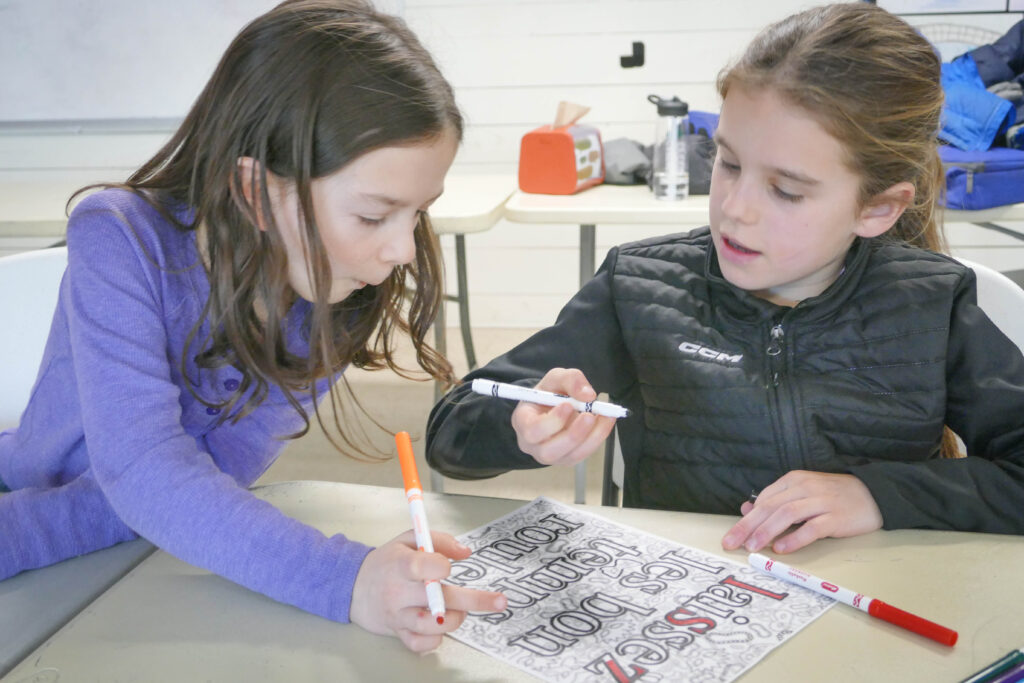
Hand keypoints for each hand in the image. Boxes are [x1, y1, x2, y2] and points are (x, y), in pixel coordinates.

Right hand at [349, 530, 506, 651]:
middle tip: (499, 601)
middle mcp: (398, 592)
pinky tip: (441, 627)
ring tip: (460, 610)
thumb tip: (466, 552)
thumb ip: (439, 540)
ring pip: (432, 625)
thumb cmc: (387, 561)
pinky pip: (420, 643)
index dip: (440, 566)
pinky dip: (435, 639)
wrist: (354, 587)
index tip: (448, 567)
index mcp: (400, 565)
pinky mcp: (398, 632)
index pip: (421, 567)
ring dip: (454, 619)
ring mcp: (398, 615)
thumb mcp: (409, 539)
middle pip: (437, 598)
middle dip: (473, 600)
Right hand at [510, 368, 617, 467]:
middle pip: (549, 452)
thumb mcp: (555, 379)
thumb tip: (588, 395)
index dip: (551, 422)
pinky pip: (583, 454)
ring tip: (604, 416)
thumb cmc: (548, 394)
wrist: (551, 406)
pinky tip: (606, 421)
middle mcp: (533, 445)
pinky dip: (598, 438)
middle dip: (573, 435)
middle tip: (589, 416)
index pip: (532, 431)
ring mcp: (551, 455)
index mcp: (522, 423)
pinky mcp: (568, 458)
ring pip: (570, 456)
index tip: (568, 405)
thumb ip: (570, 380)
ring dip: (591, 437)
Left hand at [721, 471, 882, 553]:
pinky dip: (794, 538)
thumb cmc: (833, 496)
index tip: (733, 534)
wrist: (873, 494)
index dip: (746, 518)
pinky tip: (781, 548)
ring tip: (752, 547)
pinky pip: (812, 528)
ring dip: (766, 531)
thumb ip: (776, 500)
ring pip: (787, 515)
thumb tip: (746, 509)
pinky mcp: (836, 517)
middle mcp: (805, 488)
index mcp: (794, 480)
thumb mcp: (802, 493)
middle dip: (747, 526)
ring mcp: (821, 502)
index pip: (764, 499)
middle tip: (730, 543)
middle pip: (770, 506)